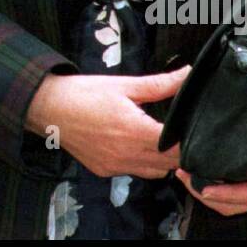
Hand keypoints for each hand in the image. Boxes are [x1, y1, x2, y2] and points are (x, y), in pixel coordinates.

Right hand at [25, 68, 189, 178]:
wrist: (49, 107)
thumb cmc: (85, 93)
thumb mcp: (124, 85)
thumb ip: (160, 84)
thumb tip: (188, 74)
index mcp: (135, 131)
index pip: (178, 148)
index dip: (192, 141)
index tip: (197, 129)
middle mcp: (127, 155)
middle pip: (171, 164)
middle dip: (181, 151)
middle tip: (185, 132)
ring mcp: (115, 166)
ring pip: (155, 172)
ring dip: (164, 160)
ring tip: (164, 140)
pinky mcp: (105, 170)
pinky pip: (135, 172)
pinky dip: (144, 163)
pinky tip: (139, 145)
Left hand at [175, 109, 246, 215]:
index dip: (225, 193)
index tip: (202, 186)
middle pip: (235, 205)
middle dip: (205, 194)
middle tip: (182, 174)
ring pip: (234, 206)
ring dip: (209, 195)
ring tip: (186, 175)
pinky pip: (239, 200)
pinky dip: (219, 194)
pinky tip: (204, 176)